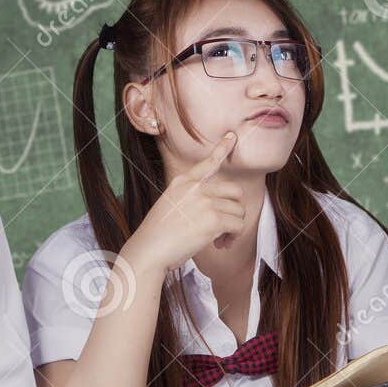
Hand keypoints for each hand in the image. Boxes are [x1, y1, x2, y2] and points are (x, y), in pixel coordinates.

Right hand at [122, 133, 246, 273]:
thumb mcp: (170, 205)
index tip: (232, 136)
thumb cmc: (158, 235)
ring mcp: (205, 201)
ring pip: (239, 211)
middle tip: (226, 226)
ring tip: (220, 239)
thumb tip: (215, 208)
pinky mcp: (213, 219)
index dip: (222, 148)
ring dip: (233, 227)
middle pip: (234, 191)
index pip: (208, 163)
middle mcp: (195, 188)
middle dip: (234, 209)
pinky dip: (234, 237)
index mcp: (183, 182)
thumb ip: (191, 199)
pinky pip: (238, 225)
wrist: (149, 250)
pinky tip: (221, 244)